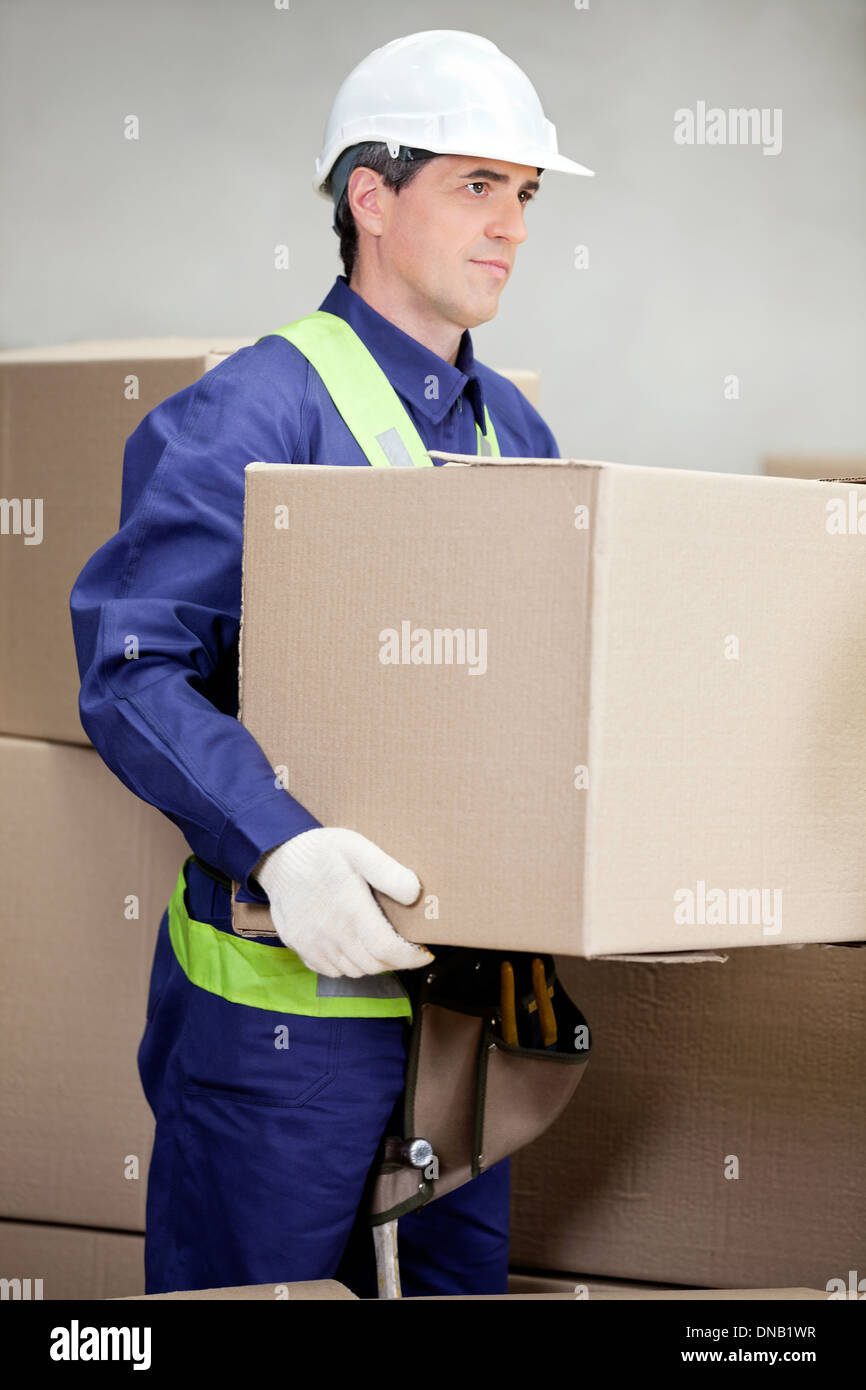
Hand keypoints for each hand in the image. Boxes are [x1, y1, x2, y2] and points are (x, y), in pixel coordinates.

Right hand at [252, 827, 433, 977]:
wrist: (277, 857)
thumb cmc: (320, 851)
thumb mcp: (358, 848)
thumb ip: (388, 872)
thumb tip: (415, 893)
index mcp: (351, 910)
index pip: (387, 950)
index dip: (410, 958)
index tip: (423, 953)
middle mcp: (331, 934)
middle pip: (373, 965)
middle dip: (394, 960)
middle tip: (404, 946)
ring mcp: (313, 944)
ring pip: (353, 970)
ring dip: (372, 963)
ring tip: (380, 945)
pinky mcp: (299, 947)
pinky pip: (330, 970)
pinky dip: (346, 965)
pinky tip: (351, 946)